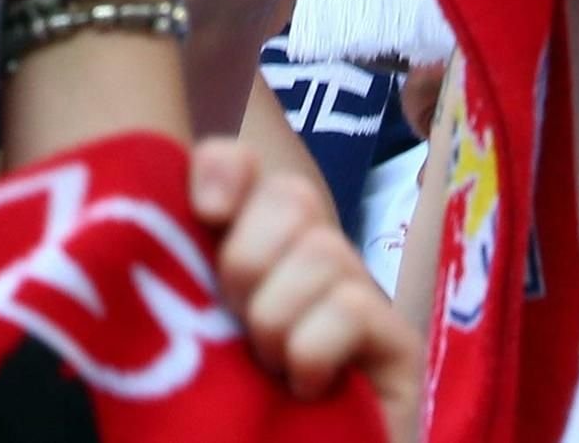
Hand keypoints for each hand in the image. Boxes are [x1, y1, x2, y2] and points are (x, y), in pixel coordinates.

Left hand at [191, 139, 421, 442]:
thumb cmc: (225, 414)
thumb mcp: (188, 337)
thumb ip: (179, 273)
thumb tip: (181, 210)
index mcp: (253, 250)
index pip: (243, 164)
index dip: (224, 168)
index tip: (209, 212)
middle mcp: (309, 263)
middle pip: (291, 195)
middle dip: (248, 258)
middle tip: (236, 324)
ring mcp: (360, 301)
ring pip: (323, 249)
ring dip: (278, 318)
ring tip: (270, 369)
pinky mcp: (398, 347)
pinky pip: (352, 305)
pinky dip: (315, 348)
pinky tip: (307, 388)